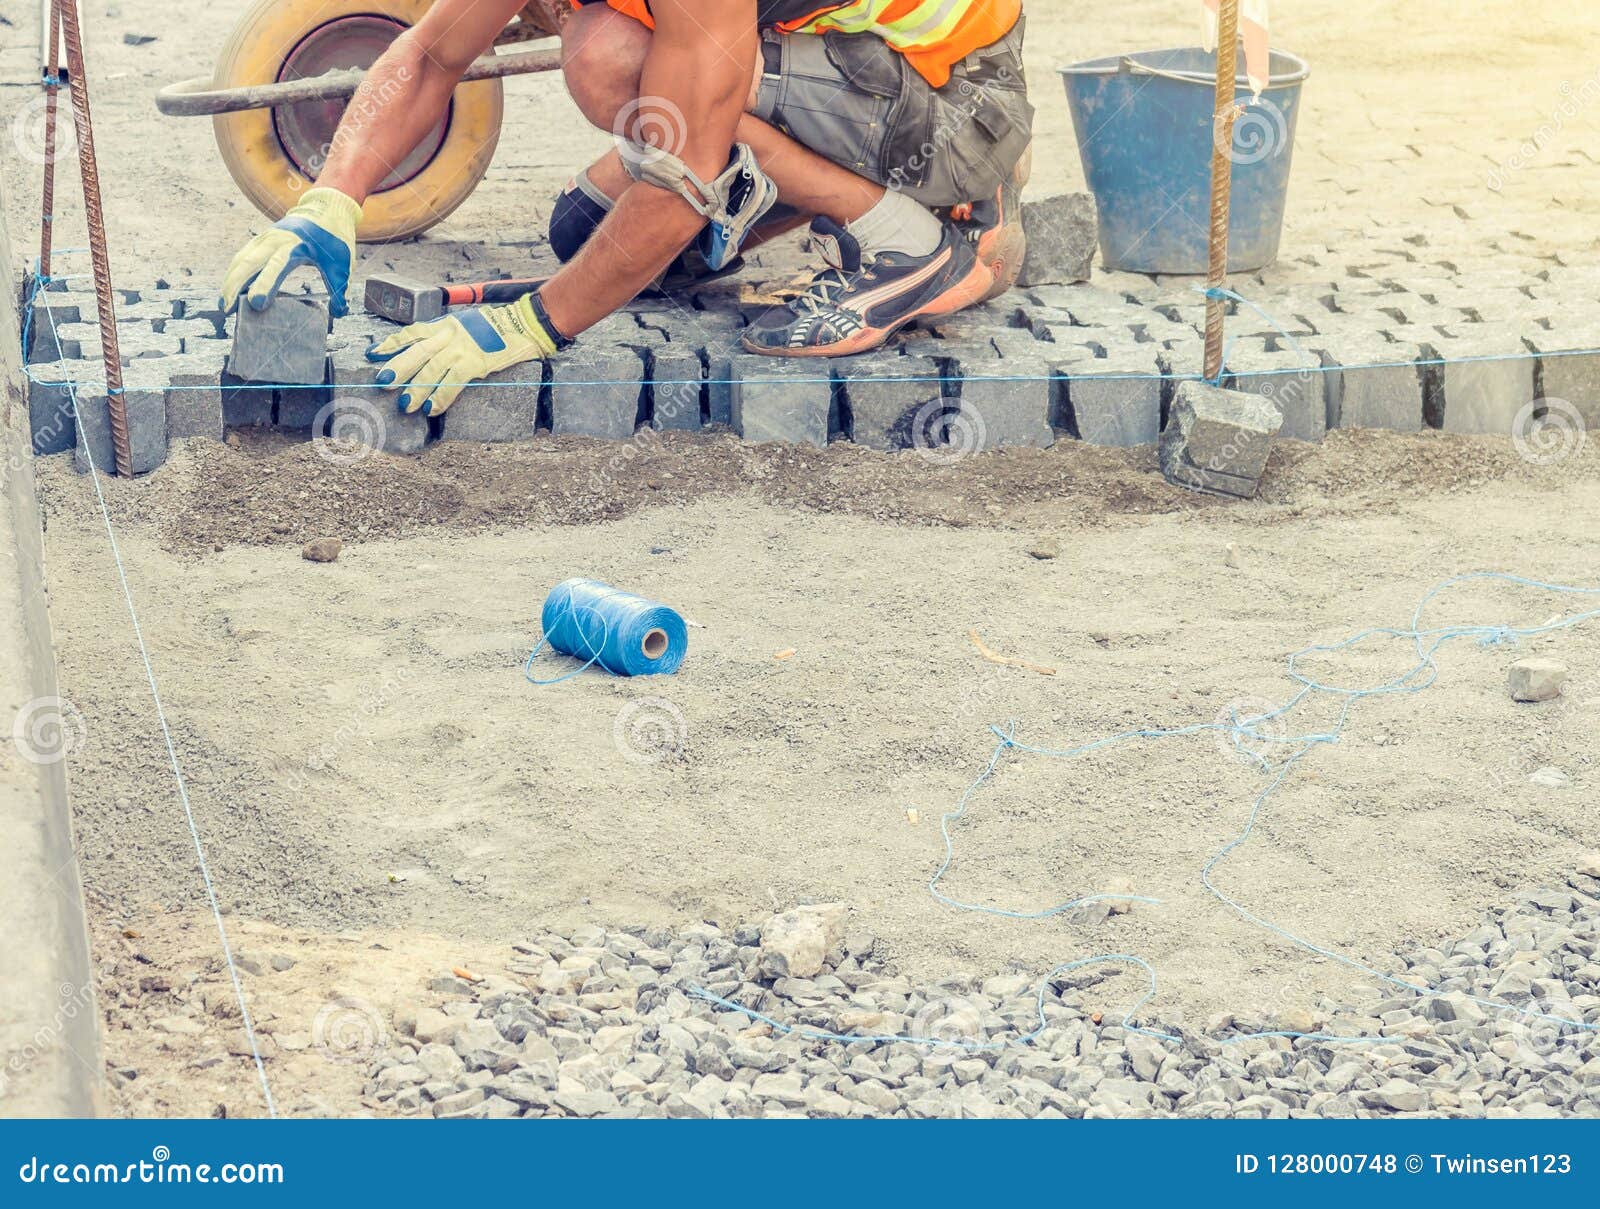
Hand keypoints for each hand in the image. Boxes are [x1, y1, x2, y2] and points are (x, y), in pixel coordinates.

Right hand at [220, 187, 361, 316]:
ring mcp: (265, 239)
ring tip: (224, 305)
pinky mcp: (261, 241)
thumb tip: (339, 313)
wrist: (326, 210)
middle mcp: (276, 240)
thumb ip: (340, 290)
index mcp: (297, 245)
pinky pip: (242, 258)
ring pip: (241, 260)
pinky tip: (229, 290)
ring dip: (230, 281)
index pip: (277, 266)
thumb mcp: (343, 265)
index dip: (265, 284)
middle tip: (227, 309)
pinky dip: (234, 274)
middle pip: (249, 262)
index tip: (256, 303)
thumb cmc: (334, 239)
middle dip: (235, 285)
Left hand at [366, 294, 564, 415]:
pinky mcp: (477, 361)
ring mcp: (462, 347)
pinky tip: (431, 409)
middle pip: (416, 351)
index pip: (411, 333)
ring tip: (404, 404)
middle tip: (380, 382)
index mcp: (445, 324)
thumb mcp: (469, 326)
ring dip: (415, 388)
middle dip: (396, 367)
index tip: (373, 354)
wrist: (526, 323)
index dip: (391, 343)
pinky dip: (440, 396)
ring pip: (431, 368)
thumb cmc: (500, 328)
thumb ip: (451, 337)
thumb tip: (437, 354)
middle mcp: (449, 334)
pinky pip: (453, 382)